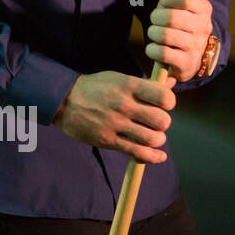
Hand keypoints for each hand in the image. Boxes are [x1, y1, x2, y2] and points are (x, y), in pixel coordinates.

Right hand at [53, 70, 175, 164]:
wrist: (62, 100)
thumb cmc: (93, 88)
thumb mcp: (117, 79)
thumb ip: (145, 84)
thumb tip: (172, 84)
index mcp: (127, 86)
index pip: (164, 97)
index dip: (169, 103)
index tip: (163, 104)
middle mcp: (123, 104)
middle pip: (162, 121)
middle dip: (163, 123)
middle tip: (155, 122)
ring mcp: (115, 124)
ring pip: (153, 138)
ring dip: (157, 139)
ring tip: (151, 136)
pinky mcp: (108, 140)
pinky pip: (138, 152)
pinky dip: (153, 156)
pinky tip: (158, 155)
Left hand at [145, 0, 213, 82]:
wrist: (193, 57)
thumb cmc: (182, 23)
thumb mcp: (184, 3)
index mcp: (203, 9)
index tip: (164, 2)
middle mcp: (203, 27)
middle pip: (169, 17)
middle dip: (156, 17)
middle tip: (157, 21)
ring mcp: (196, 47)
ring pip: (162, 34)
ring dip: (153, 34)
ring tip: (158, 36)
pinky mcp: (186, 64)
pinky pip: (160, 53)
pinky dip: (152, 50)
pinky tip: (157, 50)